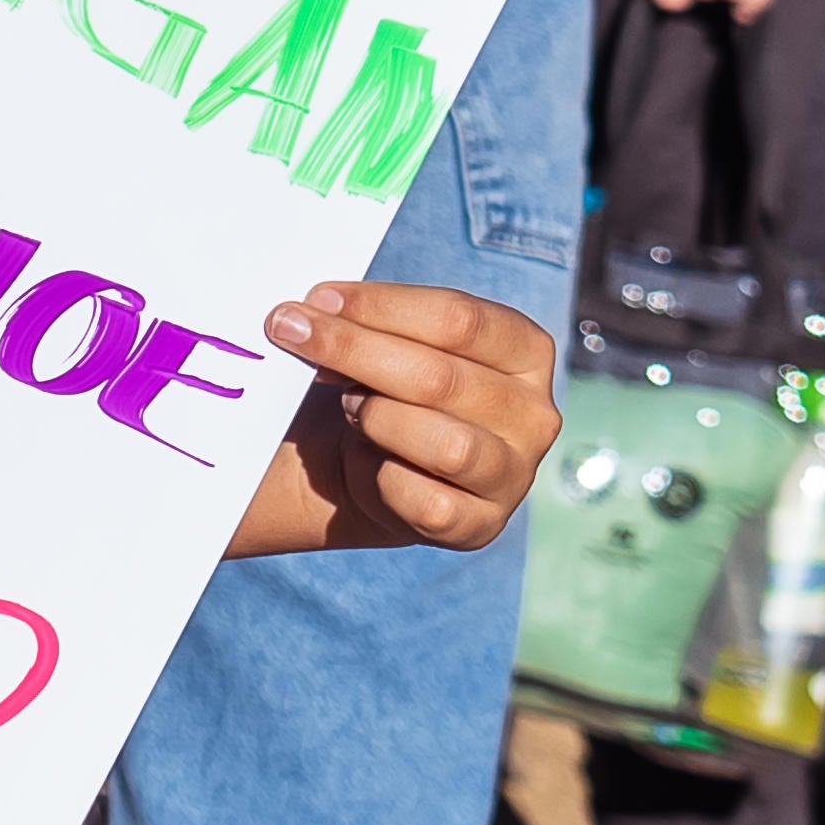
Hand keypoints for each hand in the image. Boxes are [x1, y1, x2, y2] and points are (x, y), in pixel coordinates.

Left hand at [221, 282, 559, 557]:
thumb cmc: (383, 386)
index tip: (316, 299)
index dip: (380, 307)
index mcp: (526, 351)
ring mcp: (514, 475)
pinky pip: (429, 503)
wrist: (367, 466)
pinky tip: (368, 462)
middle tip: (290, 334)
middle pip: (441, 377)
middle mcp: (534, 414)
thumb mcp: (386, 342)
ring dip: (378, 418)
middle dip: (353, 350)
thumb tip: (311, 316)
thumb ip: (369, 323)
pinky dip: (384, 479)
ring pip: (445, 444)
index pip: (459, 319)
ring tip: (349, 407)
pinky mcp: (482, 525)